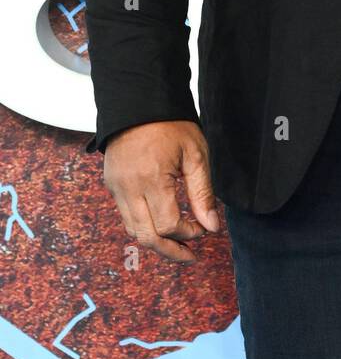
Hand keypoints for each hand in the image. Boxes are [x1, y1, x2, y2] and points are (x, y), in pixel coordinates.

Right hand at [102, 120, 220, 262]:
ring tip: (177, 246)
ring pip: (133, 230)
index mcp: (152, 178)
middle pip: (147, 237)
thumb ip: (202, 193)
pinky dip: (143, 226)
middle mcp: (129, 188)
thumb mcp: (195, 154)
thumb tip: (211, 226)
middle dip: (170, 251)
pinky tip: (160, 225)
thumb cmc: (171, 125)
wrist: (138, 102)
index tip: (205, 229)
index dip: (189, 233)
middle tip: (190, 256)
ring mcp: (116, 187)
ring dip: (155, 242)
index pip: (170, 224)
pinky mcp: (111, 185)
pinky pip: (126, 216)